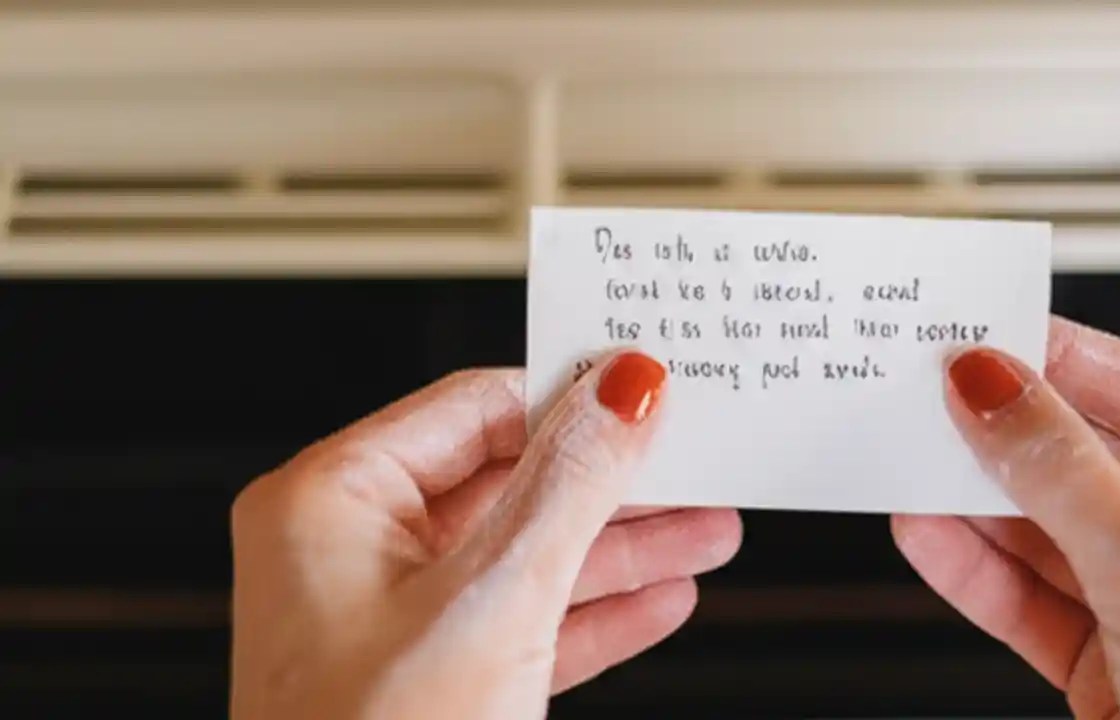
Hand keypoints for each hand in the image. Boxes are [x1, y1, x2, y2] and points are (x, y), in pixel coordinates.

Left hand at [230, 353, 741, 718]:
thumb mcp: (493, 600)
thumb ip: (569, 486)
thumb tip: (622, 394)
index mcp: (330, 501)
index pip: (472, 408)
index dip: (568, 396)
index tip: (645, 388)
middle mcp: (350, 549)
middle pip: (508, 482)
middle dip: (612, 484)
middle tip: (692, 460)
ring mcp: (389, 618)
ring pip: (525, 555)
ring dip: (620, 548)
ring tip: (706, 529)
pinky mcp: (429, 677)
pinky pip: (522, 620)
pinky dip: (593, 611)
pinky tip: (662, 598)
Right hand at [893, 317, 1119, 718]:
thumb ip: (1065, 478)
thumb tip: (993, 390)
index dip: (1069, 358)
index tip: (989, 332)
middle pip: (1092, 458)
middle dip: (1009, 430)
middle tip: (929, 389)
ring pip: (1050, 530)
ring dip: (974, 498)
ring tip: (907, 453)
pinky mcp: (1110, 668)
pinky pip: (1029, 601)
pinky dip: (972, 571)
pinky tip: (925, 532)